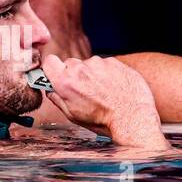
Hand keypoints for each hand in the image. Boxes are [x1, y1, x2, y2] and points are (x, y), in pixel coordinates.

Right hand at [41, 54, 166, 149]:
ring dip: (92, 74)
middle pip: (70, 64)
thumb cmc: (102, 120)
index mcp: (66, 82)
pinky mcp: (113, 61)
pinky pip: (105, 64)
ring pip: (89, 64)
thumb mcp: (73, 115)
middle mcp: (80, 69)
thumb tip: (50, 90)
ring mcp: (98, 63)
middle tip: (83, 90)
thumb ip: (58, 99)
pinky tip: (113, 88)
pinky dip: (107, 73)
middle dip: (73, 74)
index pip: (49, 62)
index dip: (52, 68)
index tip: (56, 75)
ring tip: (103, 92)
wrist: (132, 118)